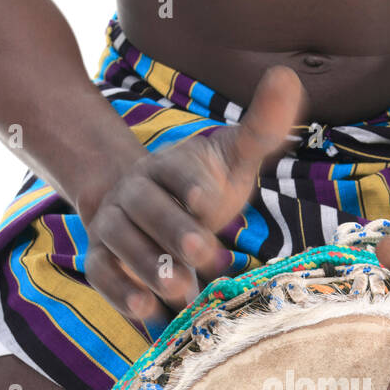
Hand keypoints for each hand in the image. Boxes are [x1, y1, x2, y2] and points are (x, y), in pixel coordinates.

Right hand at [78, 66, 305, 316]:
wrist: (146, 211)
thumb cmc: (203, 188)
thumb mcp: (233, 159)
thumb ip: (261, 129)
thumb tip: (287, 76)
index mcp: (168, 165)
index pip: (177, 170)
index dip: (191, 184)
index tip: (211, 203)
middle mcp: (135, 192)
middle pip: (147, 207)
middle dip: (173, 229)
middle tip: (203, 253)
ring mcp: (114, 226)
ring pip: (121, 241)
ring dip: (147, 264)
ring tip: (180, 289)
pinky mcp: (102, 260)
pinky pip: (101, 274)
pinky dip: (120, 293)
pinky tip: (146, 312)